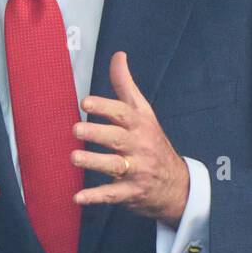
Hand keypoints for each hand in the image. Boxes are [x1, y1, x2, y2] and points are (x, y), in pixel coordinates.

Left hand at [72, 51, 189, 226]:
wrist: (178, 184)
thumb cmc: (152, 141)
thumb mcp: (143, 112)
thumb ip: (125, 85)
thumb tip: (118, 55)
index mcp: (140, 124)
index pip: (122, 113)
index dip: (104, 107)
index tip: (85, 102)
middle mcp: (139, 146)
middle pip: (117, 138)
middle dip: (97, 134)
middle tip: (76, 130)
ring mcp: (137, 170)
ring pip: (114, 165)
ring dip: (94, 162)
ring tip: (74, 158)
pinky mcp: (132, 192)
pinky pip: (113, 194)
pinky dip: (96, 197)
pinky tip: (78, 197)